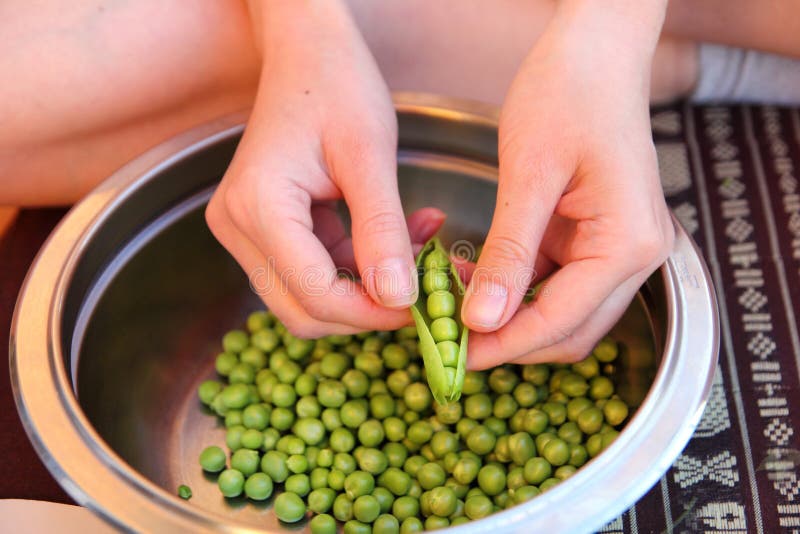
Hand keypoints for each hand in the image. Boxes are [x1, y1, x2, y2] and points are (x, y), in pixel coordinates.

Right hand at [206, 1, 442, 336]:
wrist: (307, 52)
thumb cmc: (336, 85)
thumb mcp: (369, 155)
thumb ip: (382, 229)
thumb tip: (399, 298)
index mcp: (258, 206)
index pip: (314, 293)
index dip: (371, 313)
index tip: (422, 308)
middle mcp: (238, 225)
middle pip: (303, 308)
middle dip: (366, 309)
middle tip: (423, 291)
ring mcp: (245, 229)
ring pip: (308, 295)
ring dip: (366, 287)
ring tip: (417, 249)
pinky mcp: (263, 228)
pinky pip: (312, 269)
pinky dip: (358, 264)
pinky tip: (398, 237)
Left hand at [462, 1, 672, 367]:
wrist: (595, 51)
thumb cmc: (569, 92)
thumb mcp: (529, 174)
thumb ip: (509, 252)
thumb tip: (484, 319)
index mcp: (628, 242)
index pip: (561, 320)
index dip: (505, 345)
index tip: (455, 355)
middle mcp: (635, 255)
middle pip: (569, 331)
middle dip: (509, 342)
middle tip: (450, 340)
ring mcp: (618, 248)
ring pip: (562, 313)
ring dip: (510, 319)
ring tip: (453, 306)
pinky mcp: (596, 238)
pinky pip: (555, 283)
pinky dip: (516, 290)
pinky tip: (475, 278)